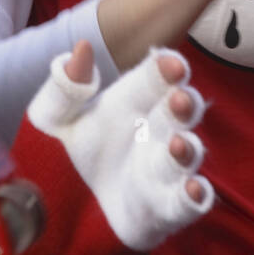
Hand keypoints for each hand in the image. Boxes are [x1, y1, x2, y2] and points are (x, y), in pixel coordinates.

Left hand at [64, 41, 205, 204]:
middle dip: (183, 104)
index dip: (166, 69)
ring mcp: (165, 167)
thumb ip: (65, 87)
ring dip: (187, 149)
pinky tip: (194, 189)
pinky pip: (188, 202)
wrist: (70, 204)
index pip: (156, 78)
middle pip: (180, 112)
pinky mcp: (167, 206)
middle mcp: (158, 129)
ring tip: (177, 144)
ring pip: (187, 154)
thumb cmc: (77, 147)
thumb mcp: (56, 118)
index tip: (171, 64)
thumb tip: (82, 48)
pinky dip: (197, 196)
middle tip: (178, 98)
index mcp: (136, 100)